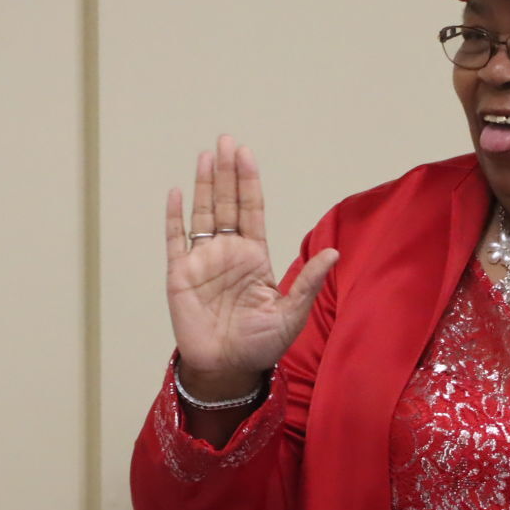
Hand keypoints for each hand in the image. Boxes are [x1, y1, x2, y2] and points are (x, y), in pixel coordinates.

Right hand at [165, 135, 337, 396]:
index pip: (252, 210)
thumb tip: (335, 253)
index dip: (249, 182)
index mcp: (255, 256)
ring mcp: (203, 261)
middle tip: (226, 140)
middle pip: (226, 203)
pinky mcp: (180, 275)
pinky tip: (177, 193)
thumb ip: (308, 282)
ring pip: (202, 214)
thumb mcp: (291, 313)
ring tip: (205, 155)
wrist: (227, 369)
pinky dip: (174, 217)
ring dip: (203, 185)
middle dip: (226, 172)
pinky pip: (175, 240)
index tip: (247, 154)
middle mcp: (228, 252)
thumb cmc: (261, 344)